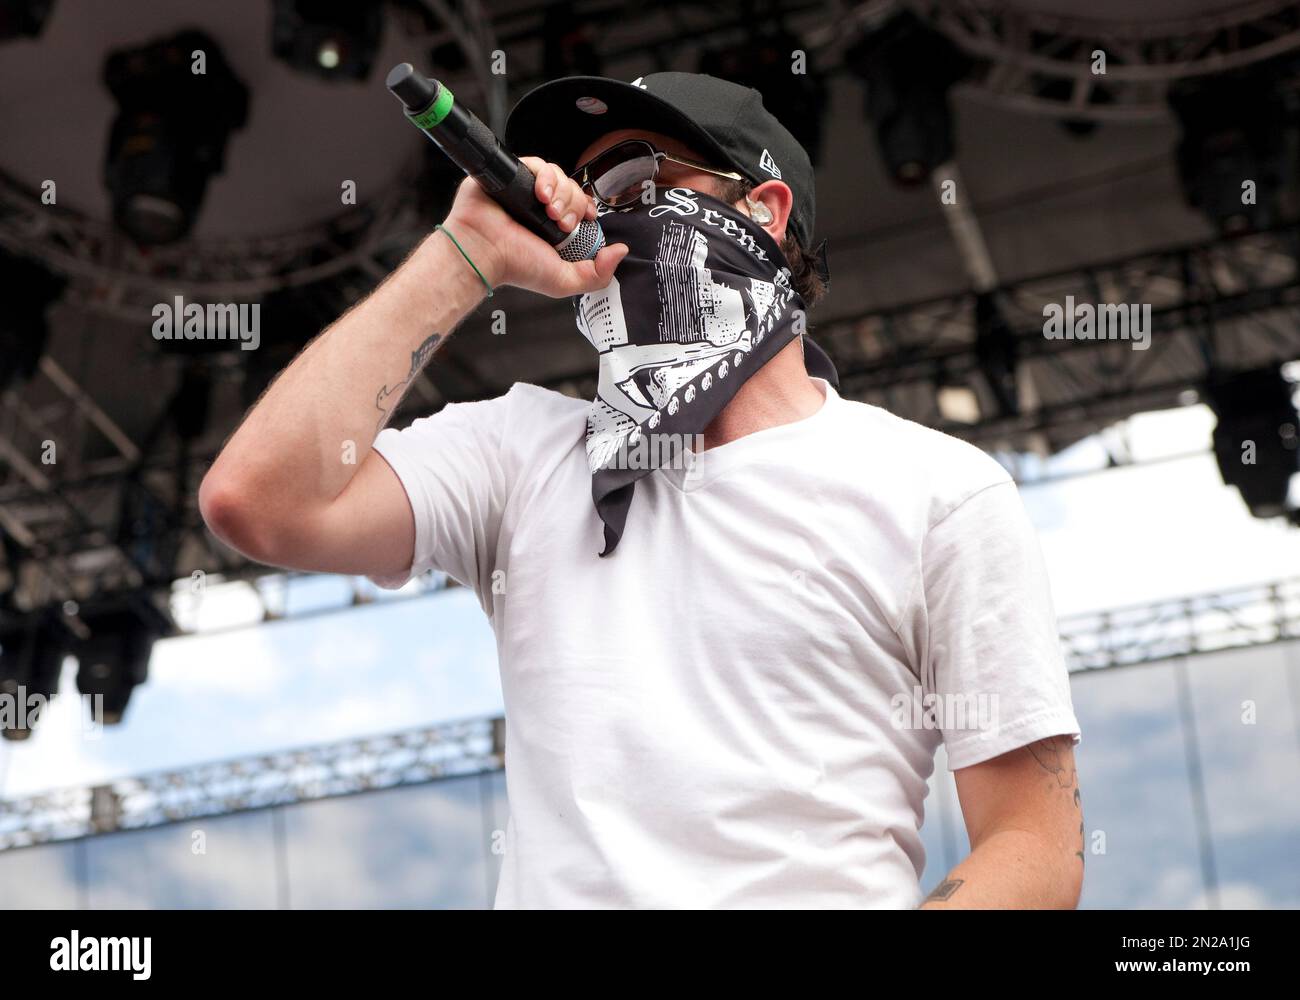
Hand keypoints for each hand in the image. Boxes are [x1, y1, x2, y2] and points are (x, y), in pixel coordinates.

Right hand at [441, 156, 628, 297]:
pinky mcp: (511, 175)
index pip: (580, 206)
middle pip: (572, 189)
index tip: (584, 220)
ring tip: (548, 208)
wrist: (484, 252)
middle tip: (560, 221)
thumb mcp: (565, 280)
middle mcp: (540, 208)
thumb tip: (621, 252)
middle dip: (572, 204)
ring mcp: (526, 191)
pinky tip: (540, 193)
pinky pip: (537, 164)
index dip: (585, 209)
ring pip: (557, 175)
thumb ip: (598, 273)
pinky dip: (544, 175)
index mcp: (554, 228)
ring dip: (560, 190)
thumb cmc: (515, 266)